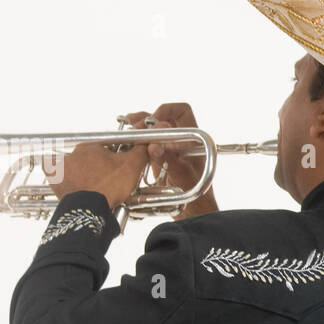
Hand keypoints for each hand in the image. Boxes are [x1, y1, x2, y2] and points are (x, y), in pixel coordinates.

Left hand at [44, 141, 148, 211]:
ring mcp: (61, 169)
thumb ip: (140, 151)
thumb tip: (146, 143)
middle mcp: (73, 155)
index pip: (103, 148)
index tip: (115, 168)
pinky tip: (62, 178)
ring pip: (69, 164)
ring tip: (88, 183)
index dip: (111, 158)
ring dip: (77, 171)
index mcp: (90, 146)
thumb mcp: (132, 166)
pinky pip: (51, 172)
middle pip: (86, 157)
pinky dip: (56, 174)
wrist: (89, 208)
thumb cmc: (109, 186)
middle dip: (95, 166)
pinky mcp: (54, 183)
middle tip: (104, 179)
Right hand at [123, 103, 218, 219]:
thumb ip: (168, 158)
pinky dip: (137, 139)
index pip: (182, 111)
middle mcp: (180, 140)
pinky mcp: (159, 159)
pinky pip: (147, 144)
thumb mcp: (181, 174)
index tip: (153, 122)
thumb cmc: (195, 194)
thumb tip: (153, 145)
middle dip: (147, 119)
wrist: (192, 212)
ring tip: (128, 126)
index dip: (167, 111)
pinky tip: (127, 140)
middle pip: (163, 118)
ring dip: (140, 126)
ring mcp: (169, 149)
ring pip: (153, 130)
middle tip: (135, 125)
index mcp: (193, 139)